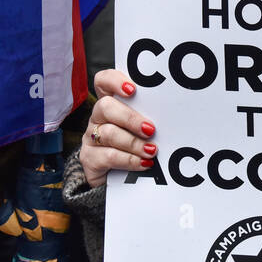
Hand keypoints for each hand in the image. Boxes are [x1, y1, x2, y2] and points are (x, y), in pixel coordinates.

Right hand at [81, 69, 156, 188]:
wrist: (116, 181)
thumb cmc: (135, 148)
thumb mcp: (142, 130)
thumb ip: (149, 119)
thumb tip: (171, 119)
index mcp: (111, 104)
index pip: (103, 81)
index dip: (115, 81)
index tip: (132, 90)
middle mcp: (98, 118)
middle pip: (106, 106)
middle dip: (130, 118)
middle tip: (150, 129)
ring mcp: (91, 138)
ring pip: (109, 133)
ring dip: (134, 143)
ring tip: (151, 150)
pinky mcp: (90, 158)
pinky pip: (109, 156)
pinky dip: (130, 160)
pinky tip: (144, 163)